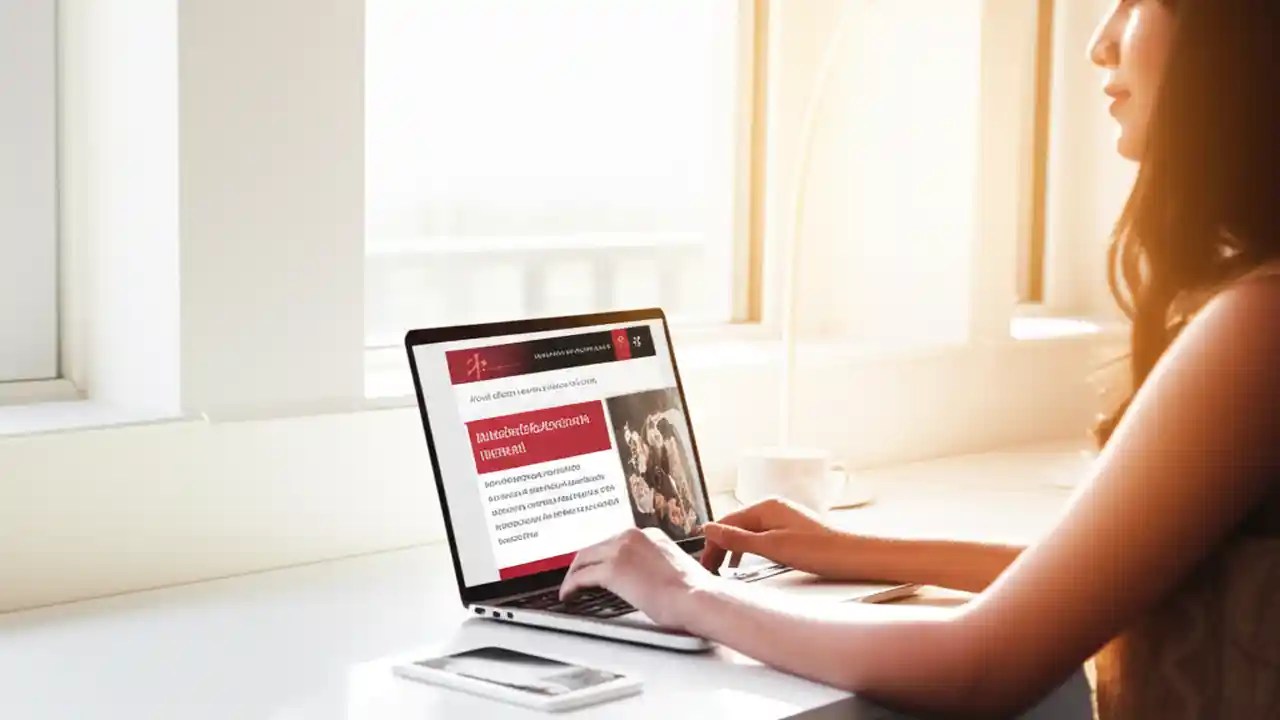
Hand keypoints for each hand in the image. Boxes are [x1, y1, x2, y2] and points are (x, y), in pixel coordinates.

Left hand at [560, 527, 718, 630]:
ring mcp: (621, 550)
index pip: (615, 542)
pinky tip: (569, 596)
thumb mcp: (673, 569)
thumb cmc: (694, 593)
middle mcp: (633, 536)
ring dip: (574, 574)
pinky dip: (571, 586)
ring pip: (585, 558)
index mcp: (650, 535)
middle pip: (596, 547)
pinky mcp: (613, 569)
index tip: (596, 567)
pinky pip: (582, 576)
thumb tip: (647, 582)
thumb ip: (656, 568)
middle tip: (576, 578)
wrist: (699, 598)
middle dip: (584, 564)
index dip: (602, 556)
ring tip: (569, 589)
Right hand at [701, 498, 845, 575]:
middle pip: (736, 527)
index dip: (712, 543)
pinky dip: (748, 551)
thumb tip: (710, 529)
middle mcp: (773, 509)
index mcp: (767, 507)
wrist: (854, 558)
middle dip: (720, 547)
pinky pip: (760, 538)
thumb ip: (738, 539)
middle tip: (710, 570)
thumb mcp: (772, 547)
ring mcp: (783, 520)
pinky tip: (746, 563)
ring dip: (732, 550)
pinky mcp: (791, 533)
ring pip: (747, 534)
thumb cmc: (820, 551)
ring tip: (723, 570)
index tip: (704, 564)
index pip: (727, 522)